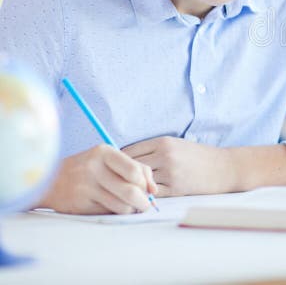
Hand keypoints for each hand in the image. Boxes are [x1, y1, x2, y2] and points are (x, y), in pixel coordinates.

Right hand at [37, 144, 156, 214]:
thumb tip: (154, 191)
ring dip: (131, 210)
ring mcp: (85, 187)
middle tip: (145, 205)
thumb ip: (136, 169)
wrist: (51, 180)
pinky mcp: (80, 204)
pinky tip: (112, 207)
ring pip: (122, 206)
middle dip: (143, 202)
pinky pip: (108, 213)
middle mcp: (93, 168)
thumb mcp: (110, 159)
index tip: (148, 189)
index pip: (134, 170)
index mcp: (104, 152)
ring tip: (130, 206)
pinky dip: (115, 213)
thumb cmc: (90, 168)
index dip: (145, 183)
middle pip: (131, 191)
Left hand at [123, 138, 285, 195]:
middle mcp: (165, 155)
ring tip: (125, 192)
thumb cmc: (199, 156)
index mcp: (163, 142)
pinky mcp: (176, 188)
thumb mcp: (176, 144)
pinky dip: (144, 196)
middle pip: (130, 166)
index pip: (128, 151)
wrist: (224, 167)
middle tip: (114, 182)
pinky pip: (151, 194)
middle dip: (121, 175)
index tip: (114, 168)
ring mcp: (170, 173)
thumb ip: (153, 150)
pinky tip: (141, 198)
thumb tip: (126, 158)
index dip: (118, 161)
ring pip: (139, 182)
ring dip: (132, 188)